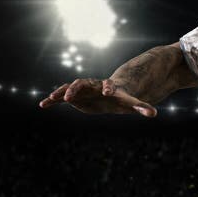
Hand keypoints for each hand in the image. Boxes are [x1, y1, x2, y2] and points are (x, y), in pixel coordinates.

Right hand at [38, 78, 157, 116]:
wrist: (111, 95)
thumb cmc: (122, 99)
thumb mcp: (131, 103)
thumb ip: (142, 107)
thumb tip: (155, 113)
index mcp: (108, 86)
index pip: (108, 85)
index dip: (108, 87)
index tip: (107, 91)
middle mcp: (93, 86)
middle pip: (84, 83)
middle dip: (77, 88)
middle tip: (69, 95)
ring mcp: (83, 90)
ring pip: (70, 88)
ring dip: (61, 92)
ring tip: (51, 98)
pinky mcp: (75, 97)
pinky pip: (61, 97)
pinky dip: (53, 100)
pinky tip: (43, 105)